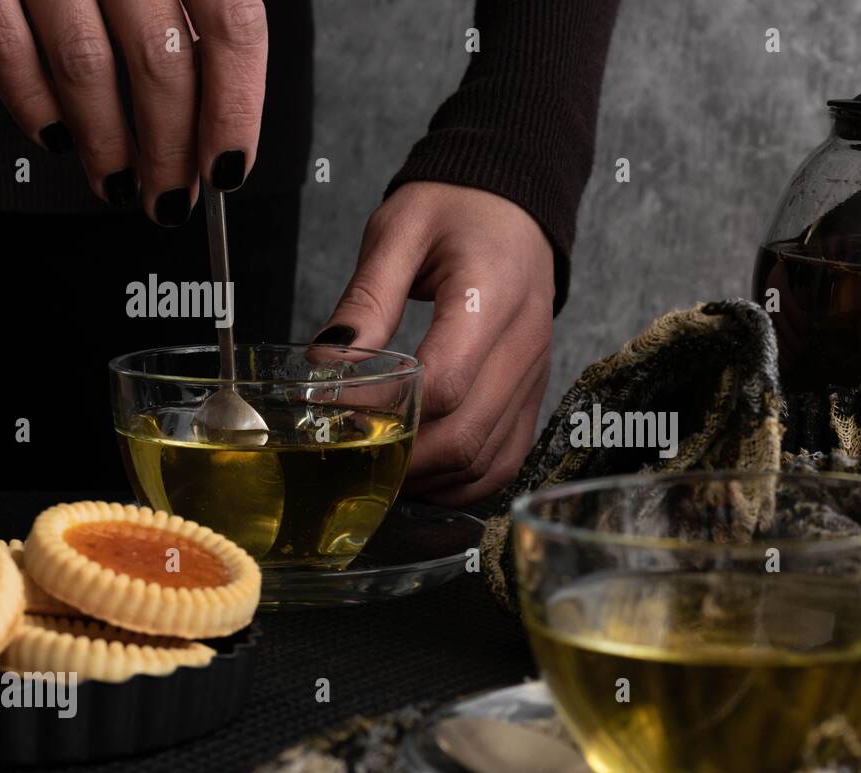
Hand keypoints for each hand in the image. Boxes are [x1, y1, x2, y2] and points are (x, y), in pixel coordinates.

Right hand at [0, 0, 266, 220]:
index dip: (235, 110)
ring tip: (124, 186)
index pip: (232, 29)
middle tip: (175, 196)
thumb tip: (224, 102)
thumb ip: (200, 6)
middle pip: (162, 62)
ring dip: (108, 144)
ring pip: (86, 65)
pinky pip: (4, 43)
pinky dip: (32, 101)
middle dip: (172, 148)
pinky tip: (58, 138)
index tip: (229, 167)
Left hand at [314, 182, 553, 505]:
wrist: (516, 202)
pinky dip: (462, 481)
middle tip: (349, 451)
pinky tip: (424, 471)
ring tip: (381, 463)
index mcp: (491, 297)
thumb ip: (365, 301)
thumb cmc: (458, 209)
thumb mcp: (398, 231)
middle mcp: (523, 346)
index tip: (333, 408)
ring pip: (484, 461)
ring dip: (428, 477)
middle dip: (401, 456)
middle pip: (464, 435)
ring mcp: (533, 376)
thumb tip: (327, 363)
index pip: (443, 382)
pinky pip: (504, 460)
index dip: (384, 408)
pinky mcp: (532, 394)